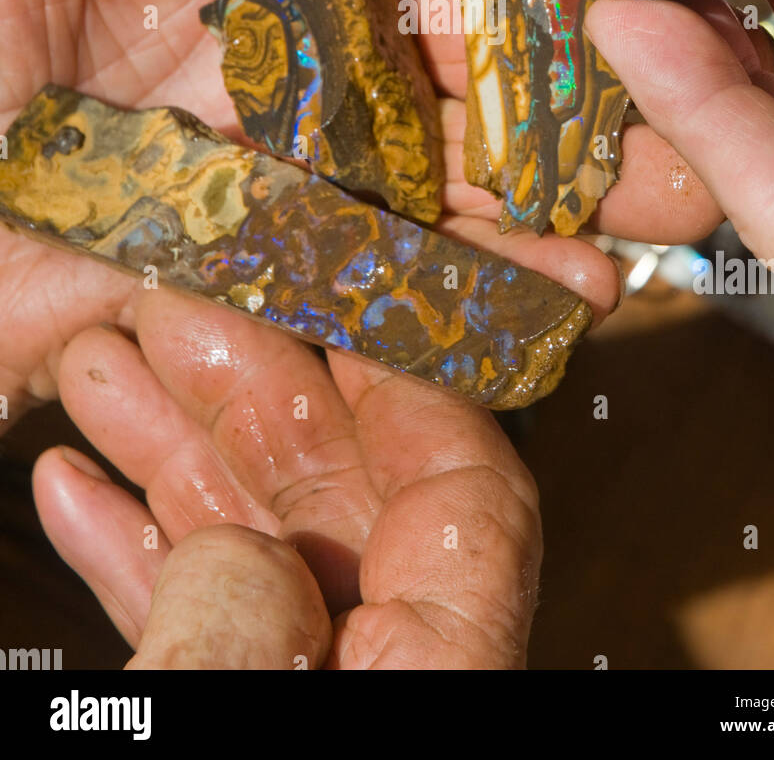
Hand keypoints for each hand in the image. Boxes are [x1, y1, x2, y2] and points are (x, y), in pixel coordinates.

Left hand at [0, 0, 723, 432]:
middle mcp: (313, 51)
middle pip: (485, 48)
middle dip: (596, 65)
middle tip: (708, 73)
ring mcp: (312, 167)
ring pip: (474, 168)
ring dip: (581, 182)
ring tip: (686, 192)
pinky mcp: (295, 269)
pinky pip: (412, 277)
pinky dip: (495, 287)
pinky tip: (578, 285)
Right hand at [32, 285, 541, 667]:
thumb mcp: (244, 713)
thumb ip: (252, 624)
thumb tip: (231, 552)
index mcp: (438, 667)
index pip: (466, 486)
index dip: (407, 373)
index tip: (335, 292)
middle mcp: (378, 661)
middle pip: (337, 488)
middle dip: (243, 383)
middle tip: (171, 302)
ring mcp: (305, 677)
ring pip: (248, 542)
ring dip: (167, 450)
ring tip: (98, 368)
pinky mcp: (229, 702)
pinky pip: (191, 616)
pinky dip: (134, 555)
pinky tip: (75, 485)